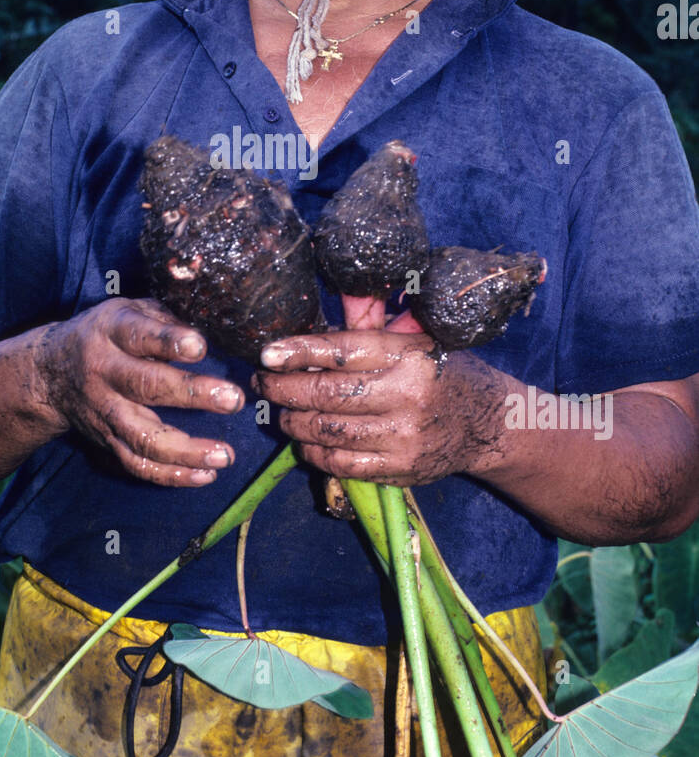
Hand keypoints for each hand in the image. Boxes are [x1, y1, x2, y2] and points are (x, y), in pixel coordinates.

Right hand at [36, 298, 243, 486]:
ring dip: (186, 451)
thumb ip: (164, 318)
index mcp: (111, 333)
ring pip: (143, 438)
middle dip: (192, 394)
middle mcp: (106, 374)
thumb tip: (208, 333)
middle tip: (233, 399)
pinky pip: (137, 465)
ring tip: (224, 456)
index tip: (200, 347)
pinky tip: (206, 476)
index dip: (168, 341)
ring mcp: (106, 413)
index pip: (139, 335)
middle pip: (146, 387)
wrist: (48, 372)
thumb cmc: (105, 334)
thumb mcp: (128, 310)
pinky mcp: (107, 441)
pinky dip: (171, 476)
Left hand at [251, 326, 505, 486]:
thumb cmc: (443, 370)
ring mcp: (404, 437)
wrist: (491, 422)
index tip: (267, 353)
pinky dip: (314, 452)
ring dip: (293, 422)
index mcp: (407, 354)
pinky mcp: (401, 469)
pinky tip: (305, 441)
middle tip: (264, 382)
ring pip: (327, 431)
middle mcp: (406, 395)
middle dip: (283, 389)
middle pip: (325, 394)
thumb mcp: (414, 337)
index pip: (341, 351)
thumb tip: (334, 286)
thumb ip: (369, 320)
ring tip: (281, 410)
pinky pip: (341, 463)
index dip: (298, 352)